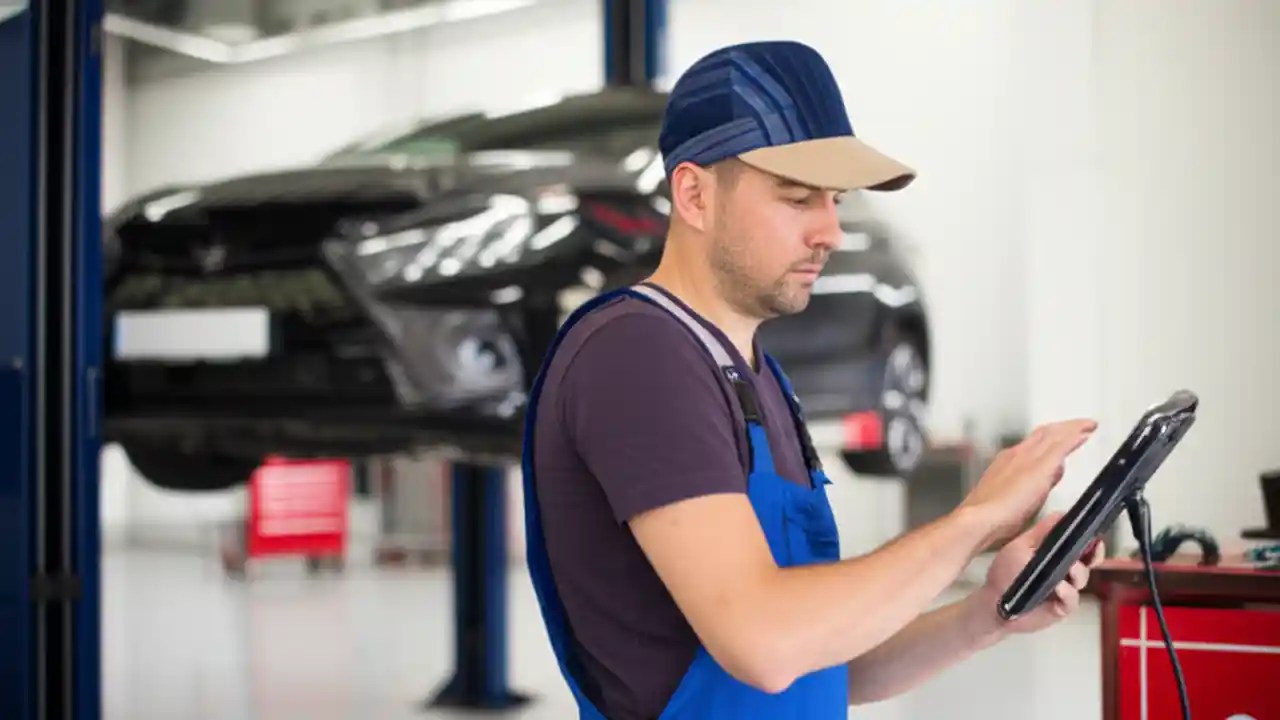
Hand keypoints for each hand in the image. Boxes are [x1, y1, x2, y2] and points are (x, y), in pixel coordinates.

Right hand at [958, 419, 1096, 547]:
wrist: (978, 520)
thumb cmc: (988, 520)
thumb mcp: (1007, 504)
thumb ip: (1023, 495)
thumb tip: (1037, 492)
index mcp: (1006, 463)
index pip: (1031, 445)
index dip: (1048, 439)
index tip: (1060, 438)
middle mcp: (1016, 455)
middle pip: (1044, 434)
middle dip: (1062, 429)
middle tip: (1079, 426)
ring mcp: (1028, 459)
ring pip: (1054, 435)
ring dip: (1072, 428)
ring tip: (1087, 425)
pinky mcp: (1040, 467)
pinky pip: (1062, 445)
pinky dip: (1074, 436)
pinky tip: (1086, 432)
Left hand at [965, 512, 1106, 638]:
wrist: (993, 602)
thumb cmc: (1005, 572)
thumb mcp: (1021, 546)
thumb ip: (1042, 531)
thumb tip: (1062, 513)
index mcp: (1056, 554)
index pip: (1081, 543)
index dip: (1090, 538)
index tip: (1094, 533)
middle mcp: (1064, 570)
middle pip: (1089, 560)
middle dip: (1094, 555)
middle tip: (1090, 552)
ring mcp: (1064, 589)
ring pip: (1082, 578)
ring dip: (1078, 572)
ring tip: (1069, 569)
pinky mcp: (1061, 607)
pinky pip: (1072, 600)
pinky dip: (1068, 592)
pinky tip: (1059, 588)